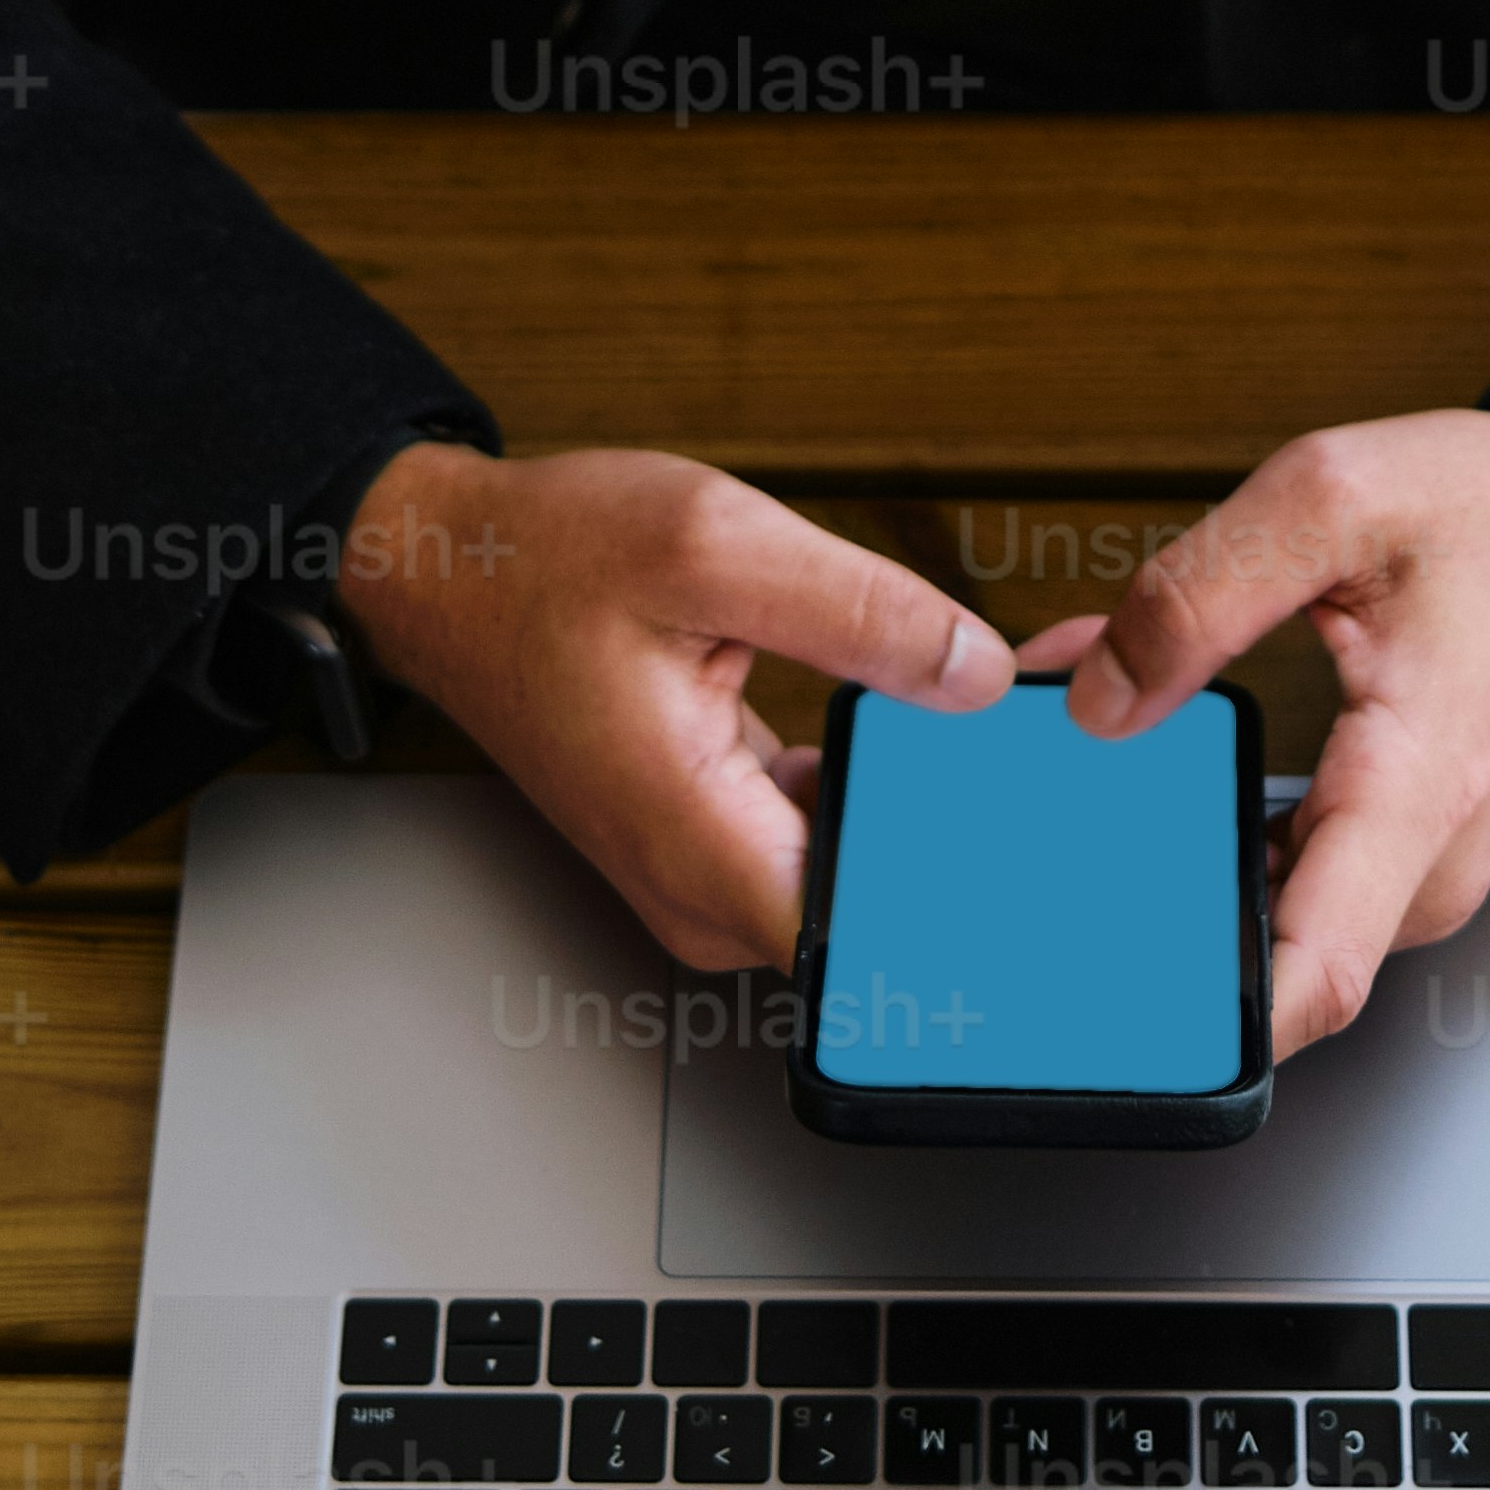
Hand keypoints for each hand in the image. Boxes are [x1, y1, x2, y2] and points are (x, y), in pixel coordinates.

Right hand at [341, 439, 1009, 972]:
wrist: (451, 575)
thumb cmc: (545, 562)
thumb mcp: (715, 544)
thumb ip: (861, 612)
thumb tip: (978, 676)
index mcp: (695, 840)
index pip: (868, 944)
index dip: (969, 899)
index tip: (1037, 838)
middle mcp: (700, 888)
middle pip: (879, 914)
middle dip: (971, 835)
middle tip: (1036, 746)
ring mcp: (707, 873)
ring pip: (861, 876)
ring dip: (931, 807)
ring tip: (994, 728)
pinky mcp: (718, 839)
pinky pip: (828, 838)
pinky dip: (883, 785)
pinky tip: (926, 718)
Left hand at [1047, 409, 1489, 1061]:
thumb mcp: (1328, 500)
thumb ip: (1196, 599)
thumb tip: (1098, 701)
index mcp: (1417, 788)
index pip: (1317, 978)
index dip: (1208, 1023)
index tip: (1115, 1010)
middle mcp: (1427, 858)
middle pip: (1265, 957)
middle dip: (1144, 907)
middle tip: (1057, 826)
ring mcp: (1420, 864)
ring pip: (1269, 918)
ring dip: (1175, 859)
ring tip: (1101, 776)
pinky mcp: (1406, 849)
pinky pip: (1295, 877)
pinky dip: (1219, 831)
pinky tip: (1170, 759)